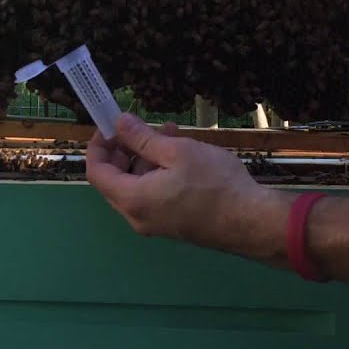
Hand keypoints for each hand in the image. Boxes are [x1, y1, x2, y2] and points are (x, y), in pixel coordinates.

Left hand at [86, 113, 290, 260]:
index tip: (109, 126)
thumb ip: (142, 138)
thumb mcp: (176, 151)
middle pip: (114, 181)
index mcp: (132, 199)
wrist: (251, 222)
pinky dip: (157, 174)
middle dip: (122, 150)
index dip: (98, 146)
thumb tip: (119, 123)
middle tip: (138, 126)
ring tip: (167, 132)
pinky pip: (153, 196)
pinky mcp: (173, 225)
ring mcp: (155, 224)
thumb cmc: (213, 183)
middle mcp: (137, 216)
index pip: (96, 172)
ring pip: (136, 187)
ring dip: (144, 159)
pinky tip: (179, 154)